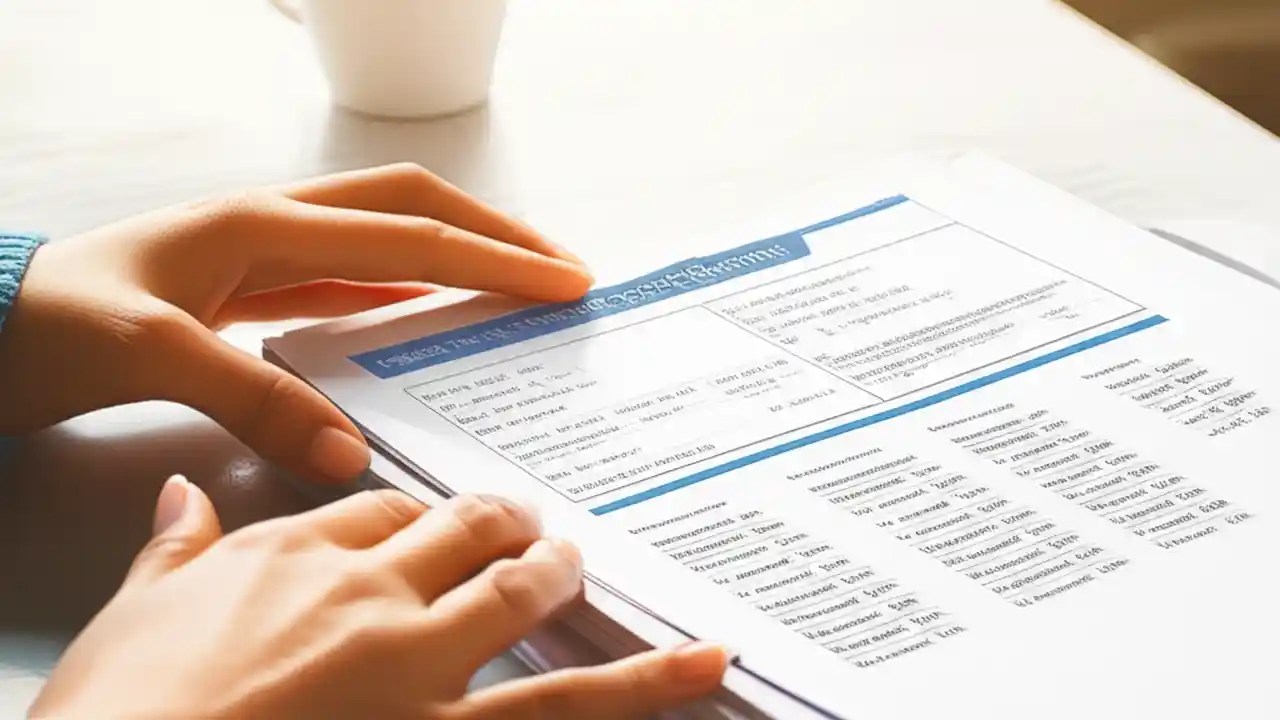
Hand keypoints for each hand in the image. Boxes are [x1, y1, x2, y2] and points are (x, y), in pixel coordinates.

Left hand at [0, 164, 591, 481]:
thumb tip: (348, 455)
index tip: (561, 279)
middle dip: (493, 231)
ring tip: (513, 282)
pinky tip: (422, 316)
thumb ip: (254, 399)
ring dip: (454, 256)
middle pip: (411, 209)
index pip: (408, 238)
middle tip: (560, 265)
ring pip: (384, 242)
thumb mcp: (148, 355)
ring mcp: (260, 252)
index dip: (493, 258)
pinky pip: (347, 282)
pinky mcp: (245, 288)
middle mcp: (273, 224)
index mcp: (264, 223)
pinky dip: (401, 294)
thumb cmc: (48, 326)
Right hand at [30, 480, 728, 718]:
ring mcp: (416, 669)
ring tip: (583, 561)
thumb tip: (183, 500)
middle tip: (527, 526)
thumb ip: (172, 553)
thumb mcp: (128, 622)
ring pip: (518, 596)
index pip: (376, 508)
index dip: (413, 516)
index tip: (430, 524)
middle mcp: (366, 598)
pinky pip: (565, 705)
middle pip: (459, 534)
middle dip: (501, 525)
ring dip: (558, 573)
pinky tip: (701, 660)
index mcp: (290, 559)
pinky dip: (645, 681)